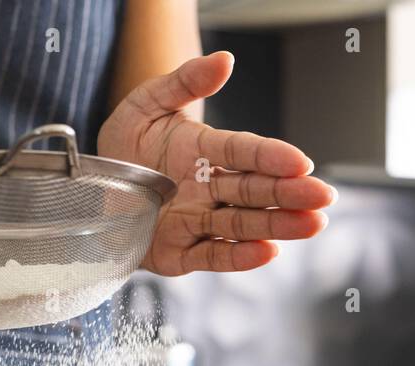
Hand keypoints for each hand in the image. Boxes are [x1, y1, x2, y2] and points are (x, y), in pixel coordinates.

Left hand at [97, 51, 334, 275]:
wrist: (92, 190)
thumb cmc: (125, 145)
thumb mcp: (147, 103)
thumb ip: (185, 82)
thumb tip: (224, 60)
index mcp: (206, 150)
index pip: (244, 151)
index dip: (270, 157)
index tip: (299, 162)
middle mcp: (208, 188)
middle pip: (254, 190)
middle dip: (289, 194)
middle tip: (322, 196)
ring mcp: (197, 221)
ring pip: (242, 223)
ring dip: (277, 225)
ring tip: (310, 224)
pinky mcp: (181, 253)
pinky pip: (213, 255)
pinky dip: (239, 256)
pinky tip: (268, 252)